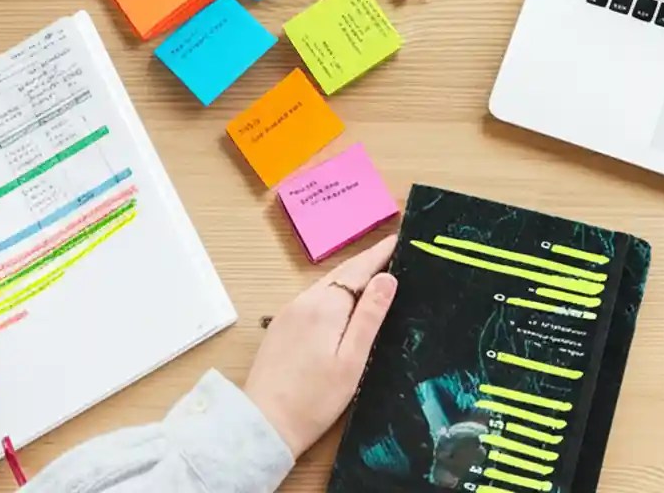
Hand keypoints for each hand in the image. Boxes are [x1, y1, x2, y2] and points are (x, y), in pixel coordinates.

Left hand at [244, 236, 398, 457]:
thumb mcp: (353, 359)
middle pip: (342, 274)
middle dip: (367, 262)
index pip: (359, 269)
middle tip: (394, 253)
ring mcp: (289, 313)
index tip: (399, 238)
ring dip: (351, 278)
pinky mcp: (281, 327)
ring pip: (326, 287)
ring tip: (375, 275)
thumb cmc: (315, 398)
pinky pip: (314, 299)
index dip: (380, 254)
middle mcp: (304, 301)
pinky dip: (334, 293)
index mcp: (326, 306)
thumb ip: (370, 316)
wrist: (264, 424)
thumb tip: (388, 278)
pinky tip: (344, 304)